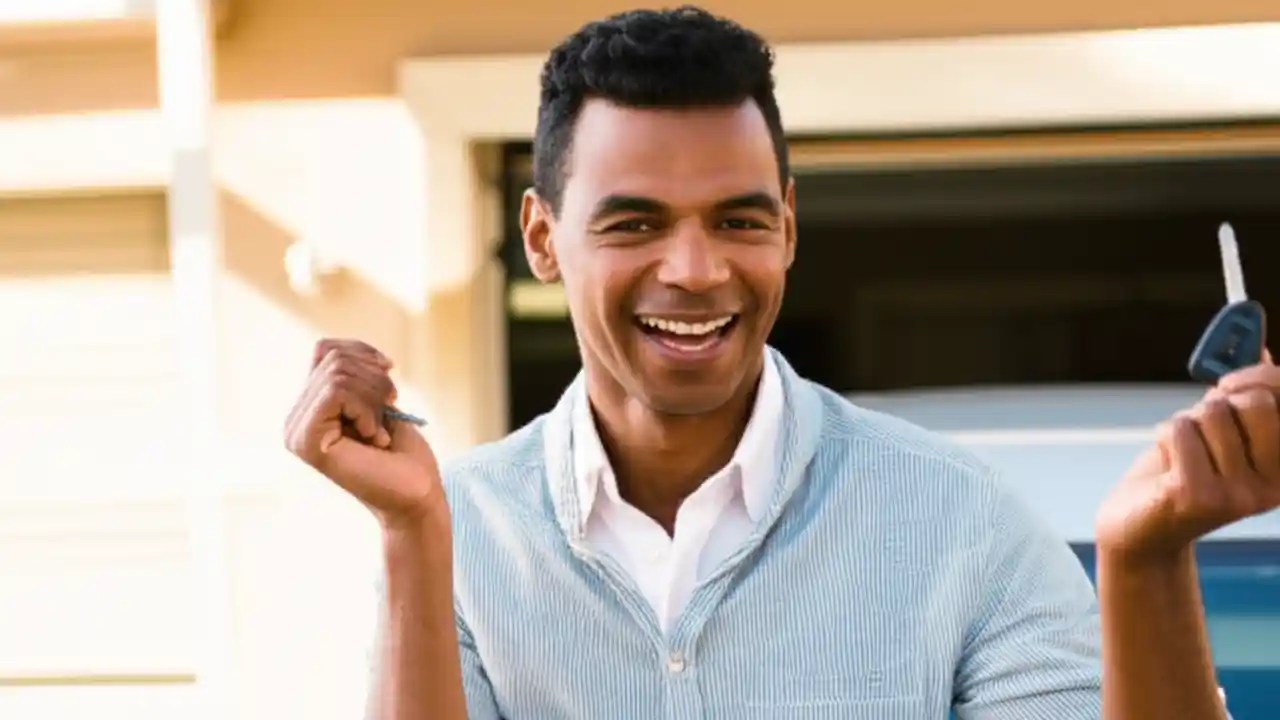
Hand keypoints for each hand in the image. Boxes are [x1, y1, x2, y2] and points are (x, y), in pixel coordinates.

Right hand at [284, 338, 445, 527]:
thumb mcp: (376, 398)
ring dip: (375, 396)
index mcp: (309, 407)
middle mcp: (294, 419)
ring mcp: (296, 432)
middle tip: (390, 408)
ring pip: (337, 373)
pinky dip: (368, 409)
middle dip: (375, 377)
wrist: (417, 495)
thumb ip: (350, 373)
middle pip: (333, 358)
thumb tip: (330, 347)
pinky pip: (337, 392)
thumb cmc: (403, 453)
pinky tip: (375, 437)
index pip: (325, 349)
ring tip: (382, 428)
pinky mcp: (306, 442)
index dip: (363, 353)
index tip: (389, 373)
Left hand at [1096, 352, 1279, 560]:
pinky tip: (1165, 464)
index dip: (1265, 377)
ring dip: (1185, 423)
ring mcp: (1236, 495)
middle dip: (1219, 401)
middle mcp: (1272, 488)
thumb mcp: (1220, 433)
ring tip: (1181, 452)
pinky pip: (1179, 430)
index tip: (1232, 378)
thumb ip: (1243, 396)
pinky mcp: (1196, 496)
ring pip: (1210, 413)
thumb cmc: (1180, 474)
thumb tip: (1260, 347)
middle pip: (1256, 402)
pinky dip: (1164, 435)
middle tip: (1201, 419)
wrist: (1139, 530)